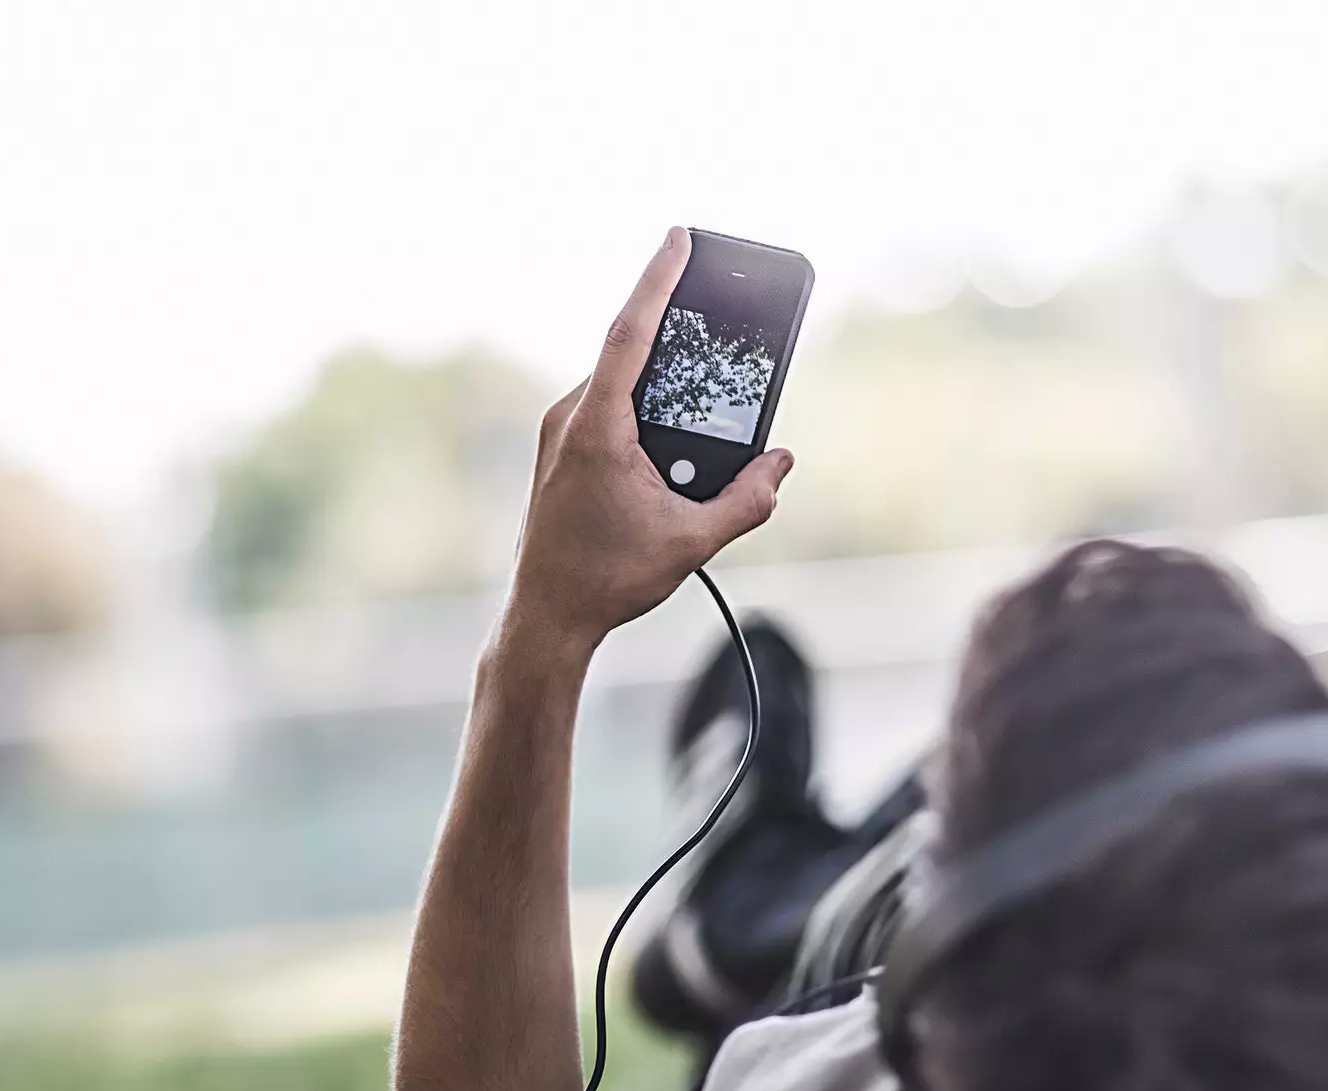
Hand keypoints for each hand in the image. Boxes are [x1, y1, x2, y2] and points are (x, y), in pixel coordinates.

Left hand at [503, 228, 791, 656]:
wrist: (545, 617)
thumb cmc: (605, 580)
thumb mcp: (692, 542)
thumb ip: (748, 500)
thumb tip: (781, 464)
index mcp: (597, 428)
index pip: (629, 333)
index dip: (657, 280)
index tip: (678, 236)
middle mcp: (570, 420)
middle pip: (633, 358)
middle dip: (681, 344)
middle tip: (721, 322)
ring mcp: (559, 434)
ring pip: (622, 388)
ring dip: (665, 393)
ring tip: (698, 429)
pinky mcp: (560, 451)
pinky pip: (609, 411)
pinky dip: (645, 416)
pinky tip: (671, 452)